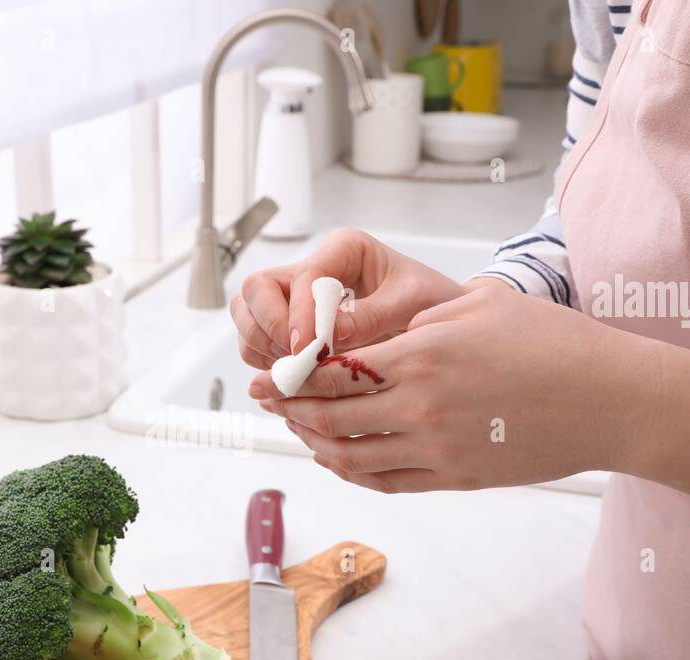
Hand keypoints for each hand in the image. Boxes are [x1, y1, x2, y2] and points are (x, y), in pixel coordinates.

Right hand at [229, 228, 469, 368]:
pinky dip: (264, 362)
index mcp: (344, 251)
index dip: (300, 314)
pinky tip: (293, 378)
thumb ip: (372, 317)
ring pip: (248, 316)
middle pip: (257, 289)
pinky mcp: (290, 327)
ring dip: (262, 347)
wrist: (441, 327)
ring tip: (296, 372)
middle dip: (269, 328)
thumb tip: (330, 335)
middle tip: (296, 360)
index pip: (302, 276)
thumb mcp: (413, 305)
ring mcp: (295, 299)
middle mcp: (312, 271)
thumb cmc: (431, 304)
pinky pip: (256, 343)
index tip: (310, 349)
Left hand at [249, 281, 689, 498]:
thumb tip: (374, 339)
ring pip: (350, 458)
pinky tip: (341, 457)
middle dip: (289, 410)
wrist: (612, 401)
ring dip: (316, 445)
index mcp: (423, 355)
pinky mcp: (454, 478)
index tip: (267, 374)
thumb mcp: (480, 306)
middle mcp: (422, 408)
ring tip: (301, 430)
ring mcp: (437, 450)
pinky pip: (384, 482)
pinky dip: (352, 471)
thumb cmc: (554, 343)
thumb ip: (417, 320)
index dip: (290, 375)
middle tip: (270, 401)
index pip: (332, 370)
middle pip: (328, 418)